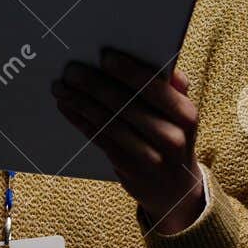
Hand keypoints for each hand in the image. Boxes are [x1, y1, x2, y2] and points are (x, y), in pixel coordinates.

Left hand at [52, 49, 204, 234]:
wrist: (176, 191)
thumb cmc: (173, 139)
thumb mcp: (182, 116)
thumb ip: (173, 89)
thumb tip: (163, 66)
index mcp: (186, 114)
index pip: (154, 87)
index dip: (128, 71)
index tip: (104, 56)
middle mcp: (171, 135)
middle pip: (126, 104)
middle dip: (95, 84)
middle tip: (71, 70)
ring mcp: (149, 155)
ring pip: (108, 122)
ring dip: (81, 102)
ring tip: (61, 87)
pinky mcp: (128, 168)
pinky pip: (99, 138)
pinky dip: (80, 120)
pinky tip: (67, 107)